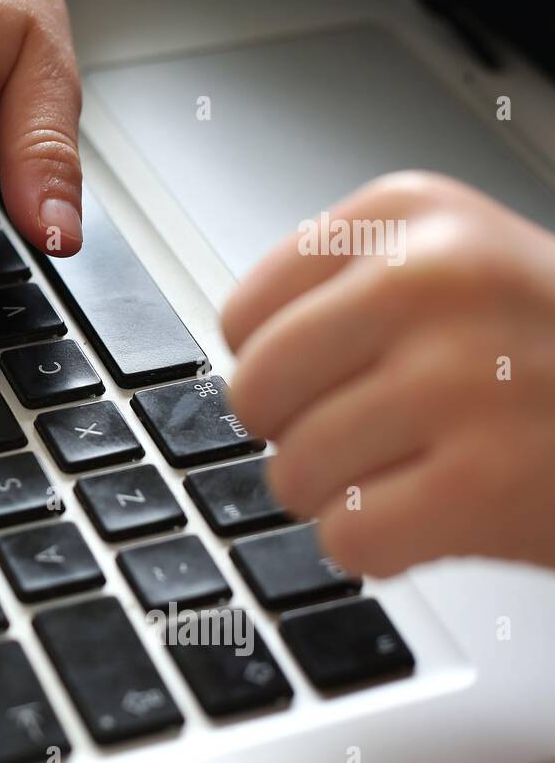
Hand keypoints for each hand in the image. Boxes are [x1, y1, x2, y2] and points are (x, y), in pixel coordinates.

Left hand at [222, 171, 554, 576]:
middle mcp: (431, 280)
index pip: (243, 318)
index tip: (331, 378)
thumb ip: (341, 292)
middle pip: (255, 397)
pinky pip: (347, 539)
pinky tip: (439, 515)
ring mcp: (463, 379)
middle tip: (365, 437)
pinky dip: (381, 548)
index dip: (279, 369)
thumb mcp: (453, 260)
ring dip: (341, 496)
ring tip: (415, 471)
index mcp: (407, 214)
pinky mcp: (489, 483)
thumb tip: (239, 366)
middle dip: (296, 436)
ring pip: (292, 475)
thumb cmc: (554, 345)